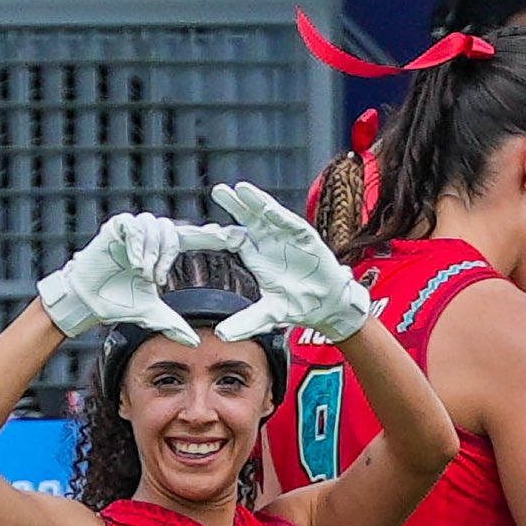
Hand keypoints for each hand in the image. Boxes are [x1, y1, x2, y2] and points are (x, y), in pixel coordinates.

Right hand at [37, 212, 195, 341]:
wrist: (89, 301)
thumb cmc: (118, 303)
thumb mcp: (151, 315)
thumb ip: (174, 325)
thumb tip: (196, 343)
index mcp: (161, 253)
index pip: (190, 239)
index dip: (208, 236)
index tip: (230, 237)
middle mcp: (149, 237)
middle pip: (174, 231)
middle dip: (168, 255)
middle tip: (157, 279)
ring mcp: (132, 230)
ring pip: (155, 228)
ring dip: (151, 253)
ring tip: (142, 274)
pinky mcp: (115, 227)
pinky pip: (134, 227)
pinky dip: (137, 247)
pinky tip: (133, 264)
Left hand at [210, 182, 370, 342]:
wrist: (328, 305)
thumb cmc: (297, 305)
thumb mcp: (268, 316)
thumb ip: (245, 322)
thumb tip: (220, 335)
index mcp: (253, 255)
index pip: (227, 239)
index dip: (212, 235)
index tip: (197, 232)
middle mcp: (265, 240)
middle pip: (244, 217)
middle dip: (232, 204)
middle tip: (218, 191)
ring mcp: (284, 235)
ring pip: (266, 213)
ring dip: (255, 201)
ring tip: (241, 189)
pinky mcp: (304, 236)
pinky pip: (289, 223)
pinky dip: (279, 215)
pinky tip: (268, 208)